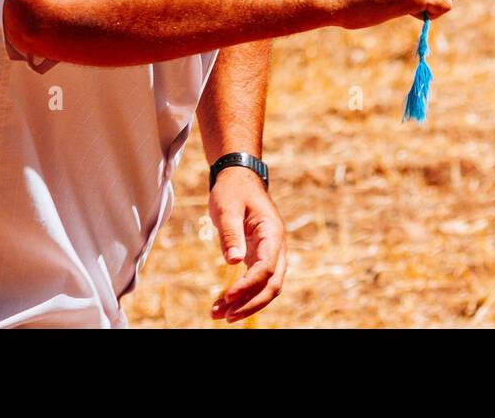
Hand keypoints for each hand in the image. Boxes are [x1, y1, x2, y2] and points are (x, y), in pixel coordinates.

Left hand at [208, 167, 285, 323]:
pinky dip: (243, 294)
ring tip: (218, 315)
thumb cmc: (233, 190)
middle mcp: (276, 245)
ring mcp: (270, 252)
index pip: (266, 267)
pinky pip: (256, 281)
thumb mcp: (227, 207)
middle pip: (273, 283)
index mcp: (272, 232)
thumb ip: (231, 234)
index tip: (228, 296)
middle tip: (225, 316)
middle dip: (251, 303)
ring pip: (267, 286)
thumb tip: (233, 262)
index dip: (248, 285)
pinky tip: (223, 303)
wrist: (239, 178)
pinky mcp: (259, 256)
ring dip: (246, 303)